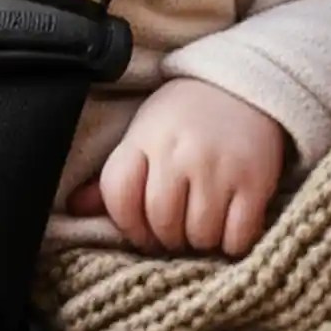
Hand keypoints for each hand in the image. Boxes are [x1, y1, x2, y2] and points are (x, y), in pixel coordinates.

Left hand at [67, 78, 284, 256]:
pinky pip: (238, 235)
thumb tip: (75, 207)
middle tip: (175, 234)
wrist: (243, 86)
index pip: (118, 195)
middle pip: (161, 221)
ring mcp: (219, 167)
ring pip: (200, 234)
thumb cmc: (184, 118)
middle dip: (165, 239)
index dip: (126, 225)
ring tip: (201, 229)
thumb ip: (115, 176)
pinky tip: (228, 231)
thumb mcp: (143, 135)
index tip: (141, 231)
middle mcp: (179, 152)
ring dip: (199, 243)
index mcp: (144, 139)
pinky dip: (232, 244)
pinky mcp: (255, 180)